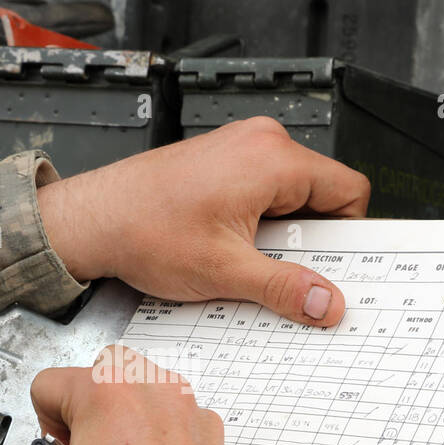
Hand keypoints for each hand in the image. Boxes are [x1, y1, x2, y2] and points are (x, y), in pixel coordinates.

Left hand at [37, 117, 367, 325]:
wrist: (94, 219)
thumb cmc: (144, 230)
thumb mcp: (225, 271)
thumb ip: (285, 288)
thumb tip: (326, 302)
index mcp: (272, 158)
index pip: (348, 190)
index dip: (349, 234)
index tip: (338, 267)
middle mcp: (260, 142)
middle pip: (321, 192)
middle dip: (311, 238)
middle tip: (289, 274)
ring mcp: (240, 147)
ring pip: (292, 195)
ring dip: (281, 233)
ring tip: (249, 259)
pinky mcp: (223, 160)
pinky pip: (264, 191)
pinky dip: (259, 223)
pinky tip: (234, 247)